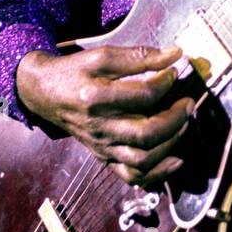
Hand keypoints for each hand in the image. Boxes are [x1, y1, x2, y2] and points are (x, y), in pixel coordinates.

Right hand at [15, 43, 193, 187]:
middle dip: (175, 119)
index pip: (143, 96)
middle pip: (146, 134)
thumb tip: (173, 54)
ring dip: (170, 143)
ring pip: (142, 160)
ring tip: (183, 124)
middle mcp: (99, 127)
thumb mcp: (101, 56)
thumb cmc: (73, 72)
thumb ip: (138, 56)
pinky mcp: (103, 157)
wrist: (43, 93)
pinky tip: (175, 159)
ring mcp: (101, 146)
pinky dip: (157, 172)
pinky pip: (132, 176)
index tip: (173, 72)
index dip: (166, 82)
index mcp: (96, 98)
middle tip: (188, 103)